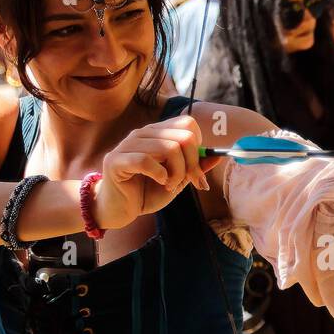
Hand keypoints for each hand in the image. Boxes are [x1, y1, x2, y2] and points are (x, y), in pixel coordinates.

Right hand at [92, 115, 209, 229]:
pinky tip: (159, 182)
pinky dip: (159, 174)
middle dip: (191, 164)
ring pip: (168, 148)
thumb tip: (218, 156)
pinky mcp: (116, 160)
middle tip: (185, 182)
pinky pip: (145, 160)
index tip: (195, 172)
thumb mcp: (177, 180)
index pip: (188, 124)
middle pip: (184, 136)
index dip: (198, 148)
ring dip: (176, 173)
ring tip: (169, 185)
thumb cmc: (146, 192)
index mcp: (158, 133)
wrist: (118, 209)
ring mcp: (128, 144)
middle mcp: (144, 134)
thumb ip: (195, 168)